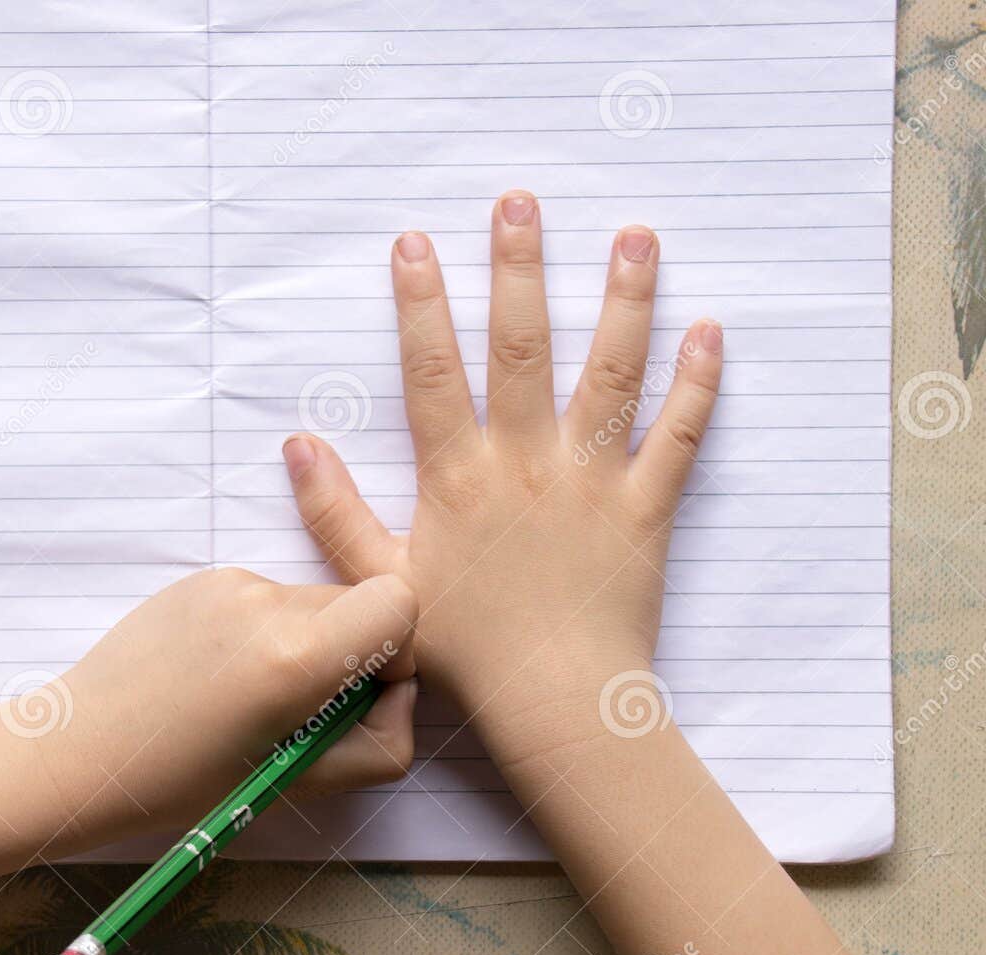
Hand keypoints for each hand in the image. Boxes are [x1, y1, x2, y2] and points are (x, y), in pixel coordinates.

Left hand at [21, 568, 418, 846]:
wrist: (84, 751)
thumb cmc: (188, 784)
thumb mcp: (302, 782)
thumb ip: (380, 741)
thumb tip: (400, 690)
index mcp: (296, 656)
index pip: (397, 603)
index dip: (394, 649)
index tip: (357, 693)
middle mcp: (266, 603)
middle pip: (355, 604)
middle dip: (347, 653)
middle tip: (297, 712)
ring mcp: (229, 582)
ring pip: (309, 601)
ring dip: (302, 644)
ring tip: (247, 698)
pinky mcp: (202, 578)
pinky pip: (264, 597)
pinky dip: (260, 633)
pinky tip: (217, 677)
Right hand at [281, 191, 722, 770]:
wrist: (554, 701)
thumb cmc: (463, 649)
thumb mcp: (380, 584)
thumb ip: (333, 515)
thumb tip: (296, 446)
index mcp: (458, 477)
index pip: (433, 373)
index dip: (421, 304)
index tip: (415, 242)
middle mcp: (526, 462)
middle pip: (523, 348)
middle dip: (519, 269)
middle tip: (520, 200)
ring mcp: (592, 480)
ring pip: (612, 374)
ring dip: (624, 300)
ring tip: (634, 235)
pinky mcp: (646, 508)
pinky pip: (678, 437)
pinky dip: (697, 383)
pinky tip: (711, 330)